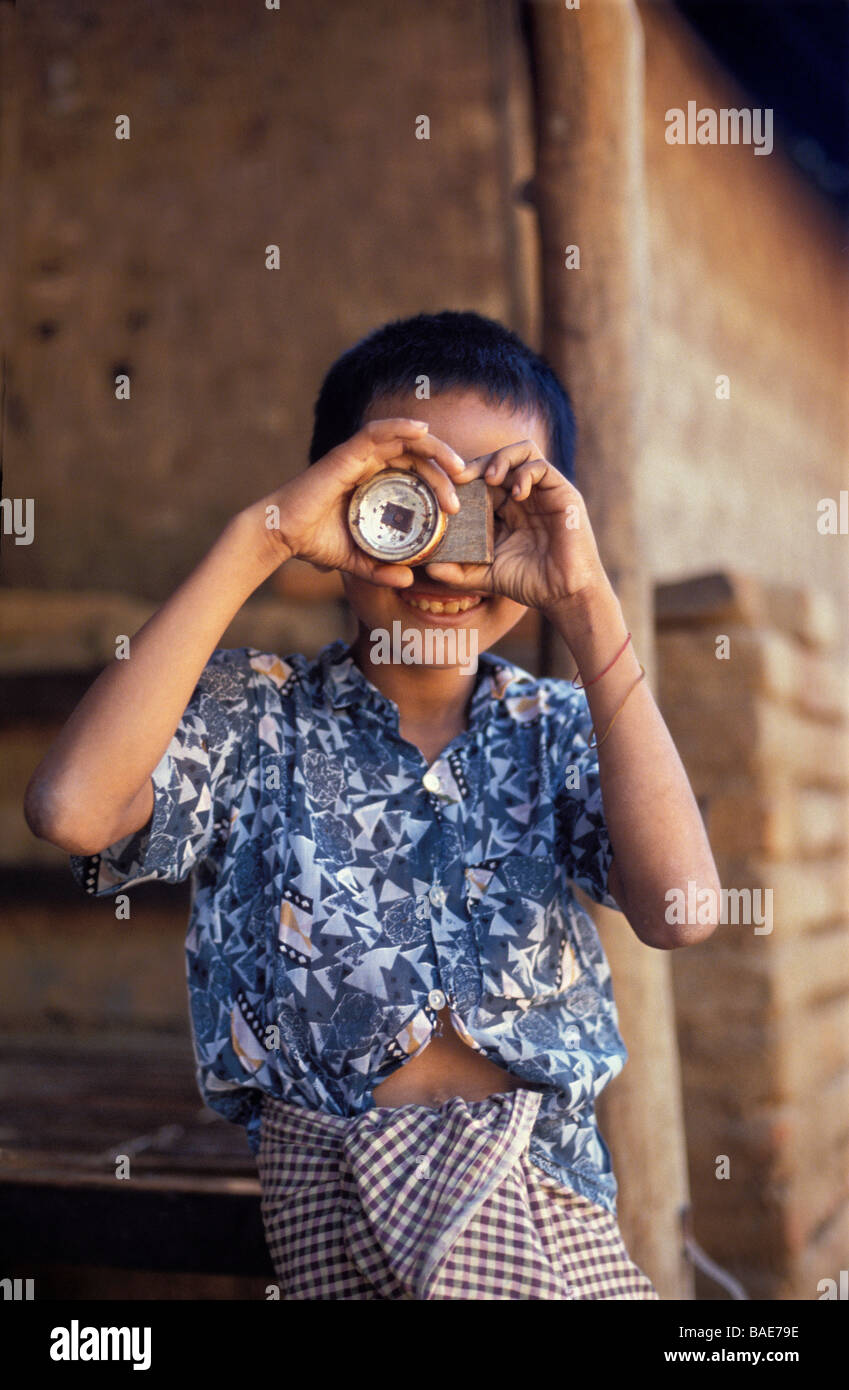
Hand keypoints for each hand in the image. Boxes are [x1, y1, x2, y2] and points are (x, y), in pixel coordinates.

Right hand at [244, 419, 467, 587]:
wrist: (282, 535)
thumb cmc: (315, 541)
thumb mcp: (358, 560)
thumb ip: (382, 570)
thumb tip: (409, 582)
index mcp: (375, 484)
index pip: (416, 473)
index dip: (440, 481)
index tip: (459, 504)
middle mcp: (370, 466)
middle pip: (417, 455)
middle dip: (445, 466)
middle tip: (465, 484)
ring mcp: (359, 456)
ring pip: (405, 441)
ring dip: (434, 449)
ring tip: (457, 466)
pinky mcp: (346, 453)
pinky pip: (377, 431)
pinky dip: (399, 426)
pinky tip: (423, 430)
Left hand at [421, 440, 610, 612]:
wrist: (564, 594)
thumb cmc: (529, 584)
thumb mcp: (485, 576)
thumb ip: (458, 571)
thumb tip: (428, 567)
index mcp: (505, 511)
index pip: (481, 481)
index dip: (464, 478)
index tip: (445, 486)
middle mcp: (523, 497)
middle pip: (498, 461)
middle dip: (477, 465)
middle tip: (460, 477)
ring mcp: (543, 492)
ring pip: (521, 452)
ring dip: (501, 459)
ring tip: (490, 479)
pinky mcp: (562, 493)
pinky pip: (541, 466)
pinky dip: (525, 472)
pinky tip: (515, 494)